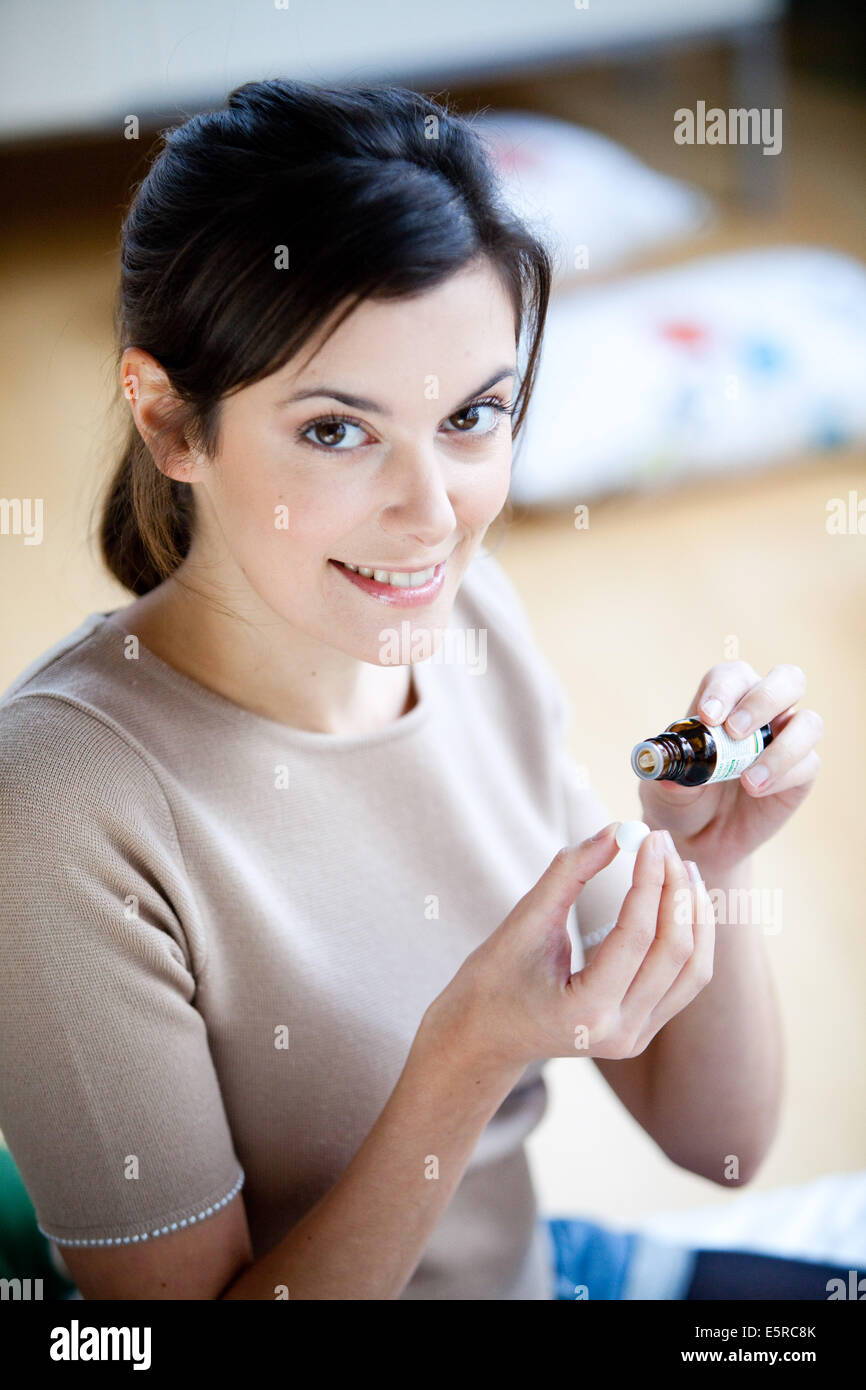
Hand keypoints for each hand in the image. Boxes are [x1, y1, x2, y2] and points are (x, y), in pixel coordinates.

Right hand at [422, 824, 714, 1072]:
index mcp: (585, 1010)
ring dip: (694, 914)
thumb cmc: (493, 978)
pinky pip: (684, 981)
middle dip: (676, 890)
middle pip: (674, 952)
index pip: (636, 935)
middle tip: (665, 844)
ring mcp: (635, 1038)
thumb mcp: (525, 921)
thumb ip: (570, 873)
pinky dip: (691, 937)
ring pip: (693, 970)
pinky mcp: (642, 1032)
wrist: (484, 1036)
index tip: (650, 837)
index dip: (649, 879)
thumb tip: (616, 831)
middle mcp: (620, 1033)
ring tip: (684, 867)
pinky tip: (680, 901)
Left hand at [637, 661, 822, 879]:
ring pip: (808, 722)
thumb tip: (672, 774)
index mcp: (723, 702)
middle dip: (763, 699)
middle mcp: (762, 713)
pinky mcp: (801, 772)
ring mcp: (786, 740)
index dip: (724, 689)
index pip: (732, 677)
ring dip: (781, 747)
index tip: (709, 715)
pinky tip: (756, 790)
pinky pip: (807, 763)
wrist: (698, 838)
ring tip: (745, 778)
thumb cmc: (679, 800)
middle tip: (735, 732)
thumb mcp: (663, 790)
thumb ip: (669, 778)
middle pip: (786, 680)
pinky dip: (783, 775)